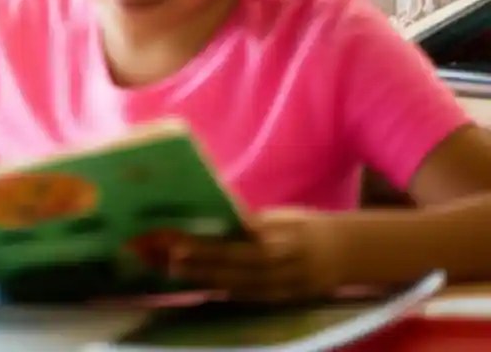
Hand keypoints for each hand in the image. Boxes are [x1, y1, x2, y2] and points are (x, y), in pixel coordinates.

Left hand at [168, 209, 340, 302]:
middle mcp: (284, 265)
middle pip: (234, 267)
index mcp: (282, 238)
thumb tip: (217, 218)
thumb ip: (253, 222)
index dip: (207, 246)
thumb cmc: (307, 227)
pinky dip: (226, 293)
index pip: (237, 243)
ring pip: (239, 285)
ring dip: (206, 280)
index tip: (179, 242)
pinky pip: (251, 298)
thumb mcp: (284, 217)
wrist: (349, 253)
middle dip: (199, 264)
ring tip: (176, 272)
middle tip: (169, 258)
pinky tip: (204, 287)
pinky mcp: (286, 300)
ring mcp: (286, 285)